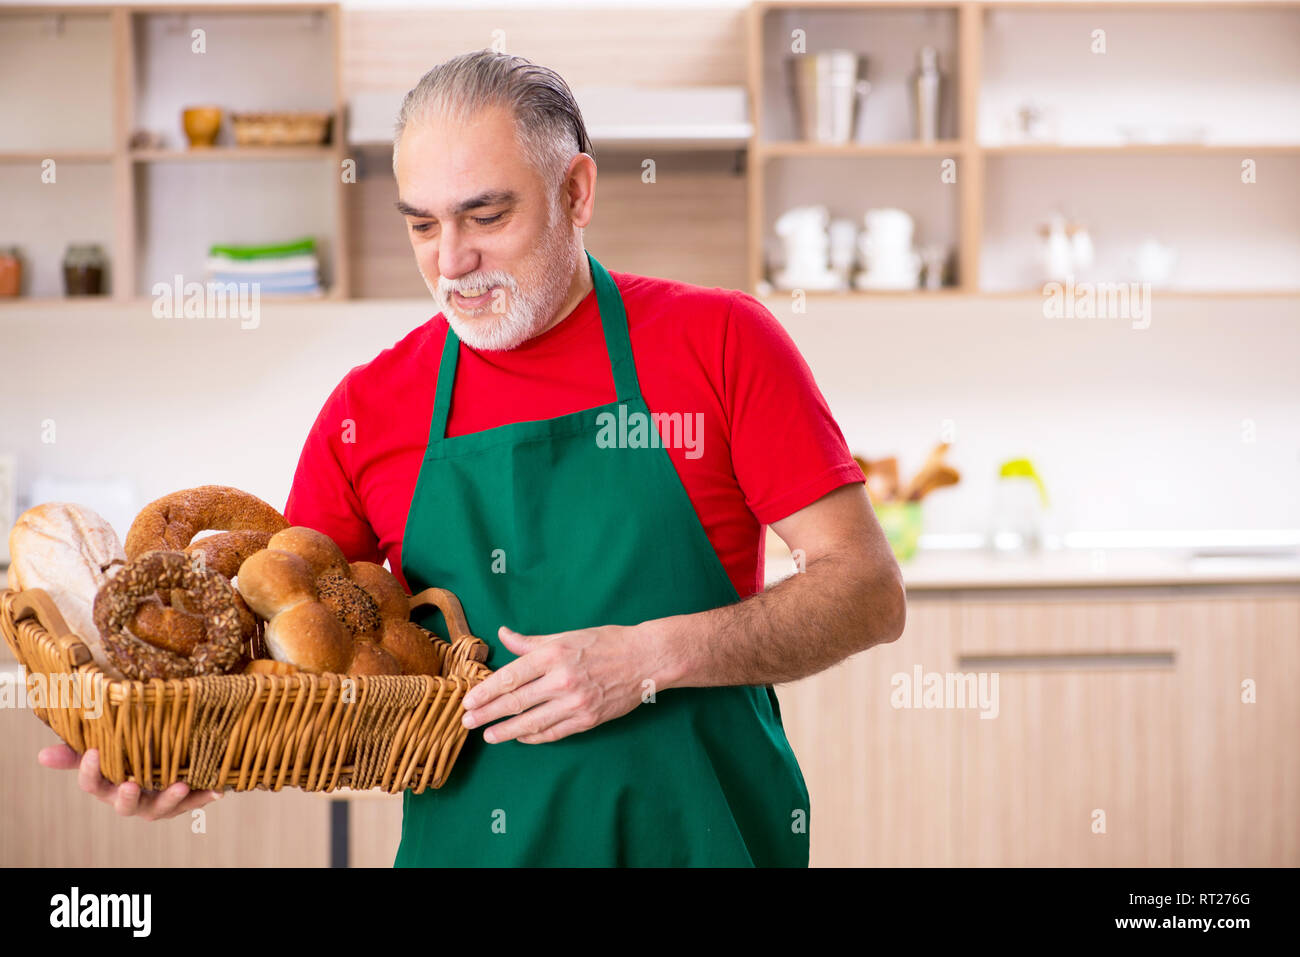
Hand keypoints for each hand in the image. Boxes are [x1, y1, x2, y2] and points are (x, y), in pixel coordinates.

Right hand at [38, 745, 223, 819]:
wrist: (168, 752)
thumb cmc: (131, 751)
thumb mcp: (107, 746)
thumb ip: (78, 750)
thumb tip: (41, 756)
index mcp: (110, 785)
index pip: (92, 785)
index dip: (89, 772)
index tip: (92, 752)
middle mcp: (133, 798)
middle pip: (126, 805)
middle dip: (128, 798)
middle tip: (131, 785)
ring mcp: (158, 802)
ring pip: (161, 808)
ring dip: (170, 799)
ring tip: (180, 785)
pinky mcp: (184, 800)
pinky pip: (195, 802)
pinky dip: (206, 796)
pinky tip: (218, 790)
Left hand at [460, 623, 662, 744]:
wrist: (645, 659)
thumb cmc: (606, 642)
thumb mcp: (566, 635)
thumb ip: (532, 642)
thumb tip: (503, 635)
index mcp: (554, 654)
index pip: (510, 676)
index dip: (486, 691)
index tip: (468, 701)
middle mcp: (562, 679)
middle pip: (515, 701)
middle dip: (487, 714)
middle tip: (467, 722)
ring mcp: (575, 702)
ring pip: (532, 722)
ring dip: (506, 731)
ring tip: (488, 736)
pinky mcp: (588, 719)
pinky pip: (554, 732)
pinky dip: (534, 737)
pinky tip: (520, 737)